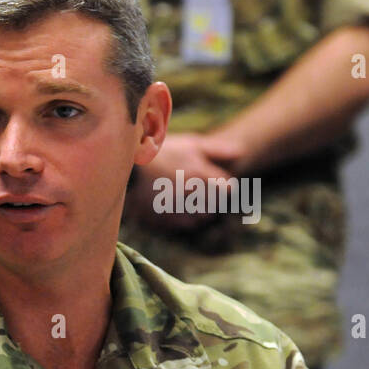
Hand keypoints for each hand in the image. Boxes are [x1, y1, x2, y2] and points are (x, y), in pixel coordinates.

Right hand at [125, 132, 245, 231]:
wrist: (126, 169)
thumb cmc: (161, 152)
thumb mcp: (190, 143)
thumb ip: (217, 149)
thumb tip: (242, 153)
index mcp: (201, 174)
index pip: (228, 188)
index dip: (223, 184)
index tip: (214, 180)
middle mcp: (193, 194)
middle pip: (217, 204)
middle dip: (213, 198)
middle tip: (199, 189)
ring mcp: (179, 208)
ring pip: (203, 216)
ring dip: (201, 209)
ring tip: (188, 198)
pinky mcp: (165, 219)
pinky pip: (186, 225)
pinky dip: (187, 218)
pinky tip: (178, 208)